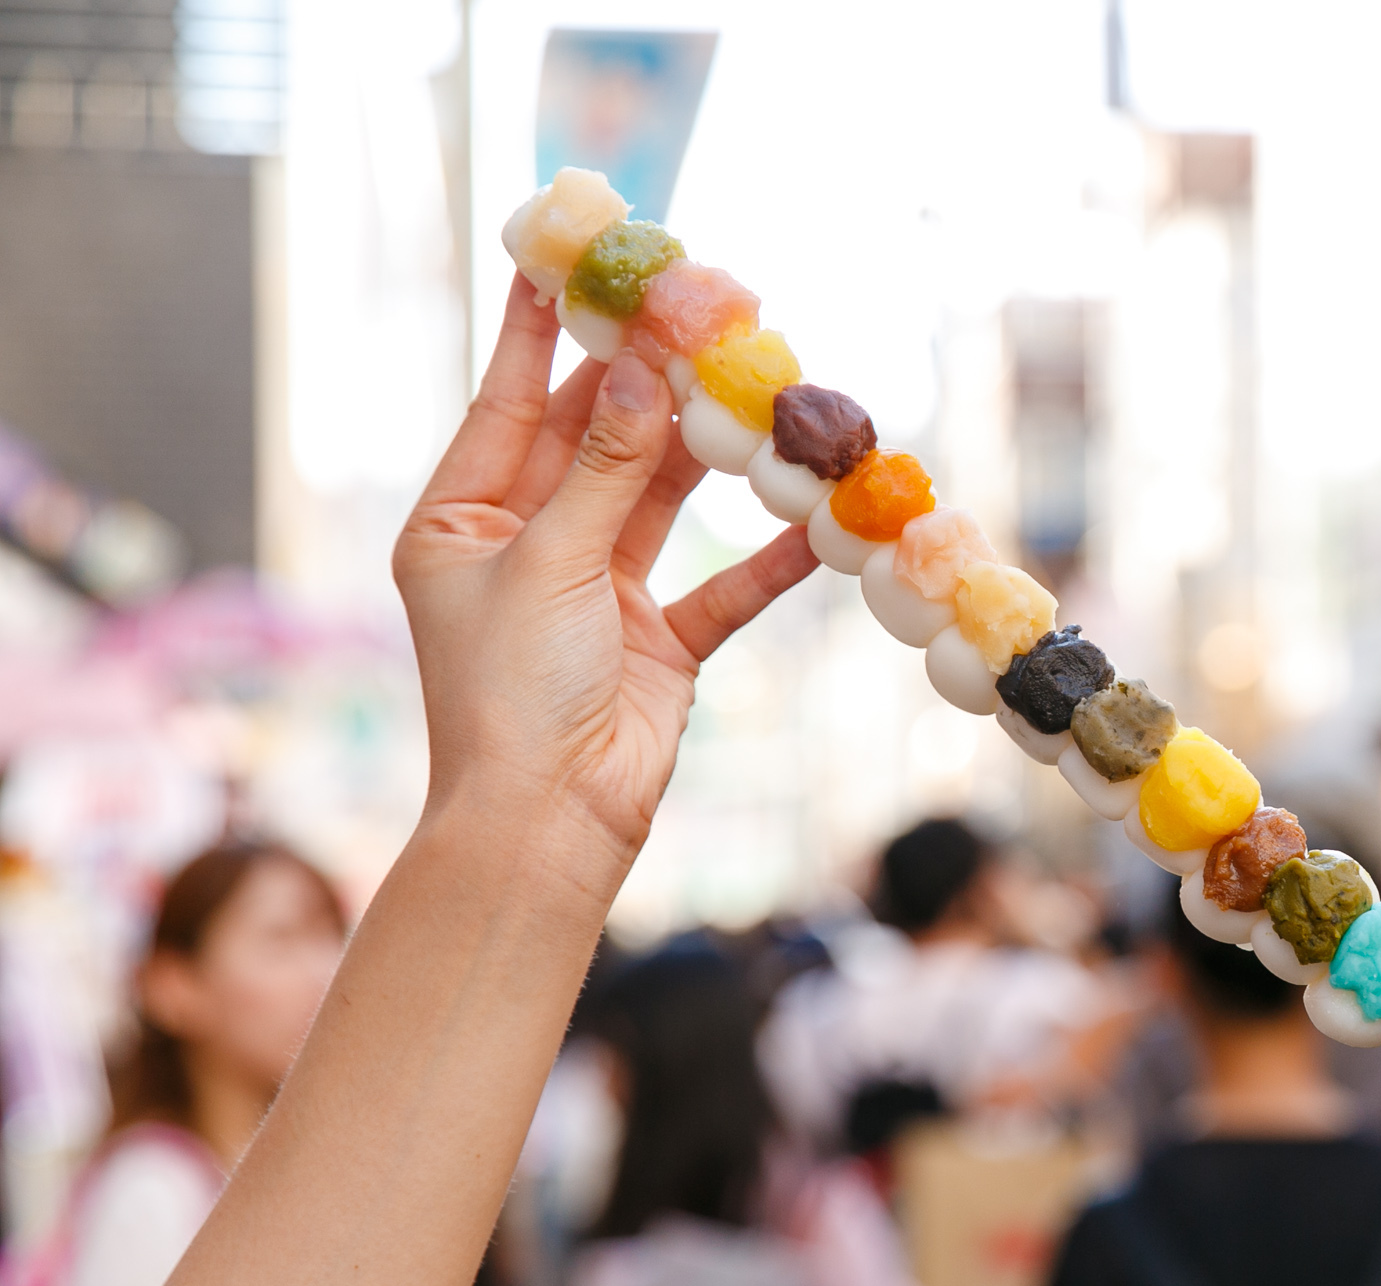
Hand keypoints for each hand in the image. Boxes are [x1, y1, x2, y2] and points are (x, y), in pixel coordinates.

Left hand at [394, 274, 818, 868]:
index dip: (540, 330)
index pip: (506, 403)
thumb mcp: (551, 562)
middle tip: (697, 308)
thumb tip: (638, 368)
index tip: (567, 256)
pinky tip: (809, 516)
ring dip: (707, 451)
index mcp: (461, 525)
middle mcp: (526, 550)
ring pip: (659, 500)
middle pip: (592, 441)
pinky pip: (719, 584)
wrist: (550, 824)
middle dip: (644, 379)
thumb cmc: (511, 693)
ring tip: (758, 383)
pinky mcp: (659, 643)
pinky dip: (764, 555)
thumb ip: (603, 467)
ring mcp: (596, 595)